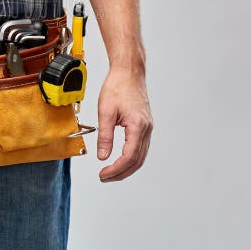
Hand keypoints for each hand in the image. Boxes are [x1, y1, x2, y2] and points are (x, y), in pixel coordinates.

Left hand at [95, 66, 152, 181]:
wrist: (129, 72)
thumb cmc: (118, 87)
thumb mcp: (105, 111)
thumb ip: (105, 136)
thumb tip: (102, 156)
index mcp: (138, 126)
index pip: (128, 157)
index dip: (115, 169)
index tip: (102, 174)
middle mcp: (146, 129)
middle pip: (137, 161)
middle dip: (121, 173)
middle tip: (104, 177)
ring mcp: (148, 127)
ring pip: (141, 156)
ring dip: (126, 167)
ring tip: (110, 172)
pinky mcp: (145, 125)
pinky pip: (141, 147)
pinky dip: (131, 157)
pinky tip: (120, 159)